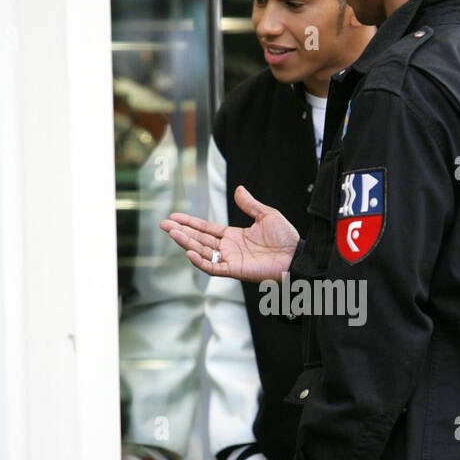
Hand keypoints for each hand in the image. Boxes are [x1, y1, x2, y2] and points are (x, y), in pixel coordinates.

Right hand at [162, 185, 299, 282]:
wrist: (295, 255)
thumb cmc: (285, 238)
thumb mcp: (266, 215)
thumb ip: (249, 204)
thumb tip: (238, 189)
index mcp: (233, 236)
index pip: (206, 229)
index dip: (190, 223)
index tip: (174, 217)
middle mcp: (228, 248)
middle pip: (199, 239)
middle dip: (181, 231)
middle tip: (163, 224)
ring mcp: (229, 260)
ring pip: (202, 251)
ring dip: (186, 242)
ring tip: (172, 232)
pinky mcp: (234, 270)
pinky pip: (212, 267)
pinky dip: (200, 261)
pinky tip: (188, 251)